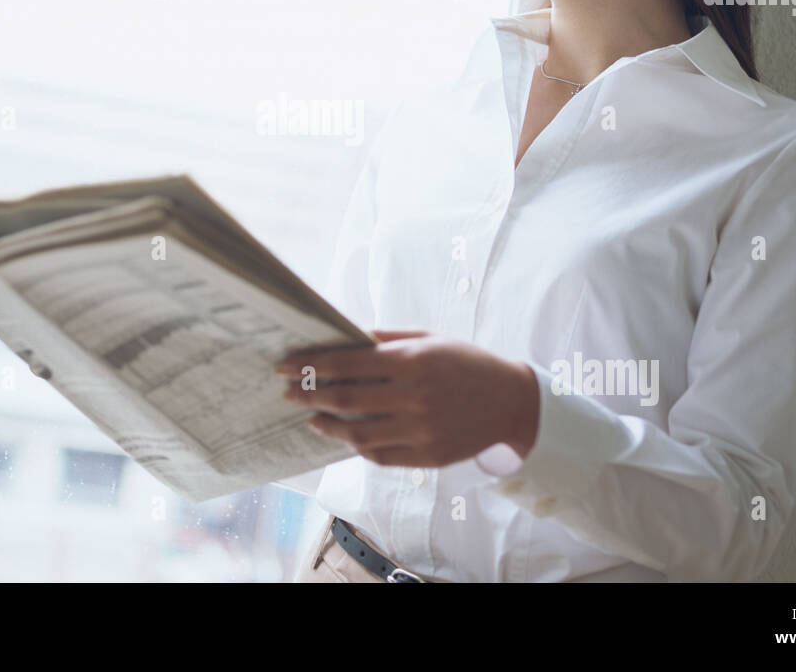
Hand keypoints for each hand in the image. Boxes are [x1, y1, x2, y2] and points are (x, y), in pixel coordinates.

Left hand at [275, 330, 539, 467]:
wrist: (511, 401)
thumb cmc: (467, 362)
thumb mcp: (430, 339)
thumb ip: (388, 339)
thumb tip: (347, 338)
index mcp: (411, 362)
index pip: (346, 364)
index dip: (310, 365)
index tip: (284, 365)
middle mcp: (412, 397)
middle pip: (344, 400)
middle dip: (309, 395)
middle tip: (288, 392)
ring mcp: (419, 430)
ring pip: (358, 435)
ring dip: (328, 426)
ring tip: (313, 418)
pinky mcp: (427, 456)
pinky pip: (380, 456)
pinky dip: (358, 447)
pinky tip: (346, 436)